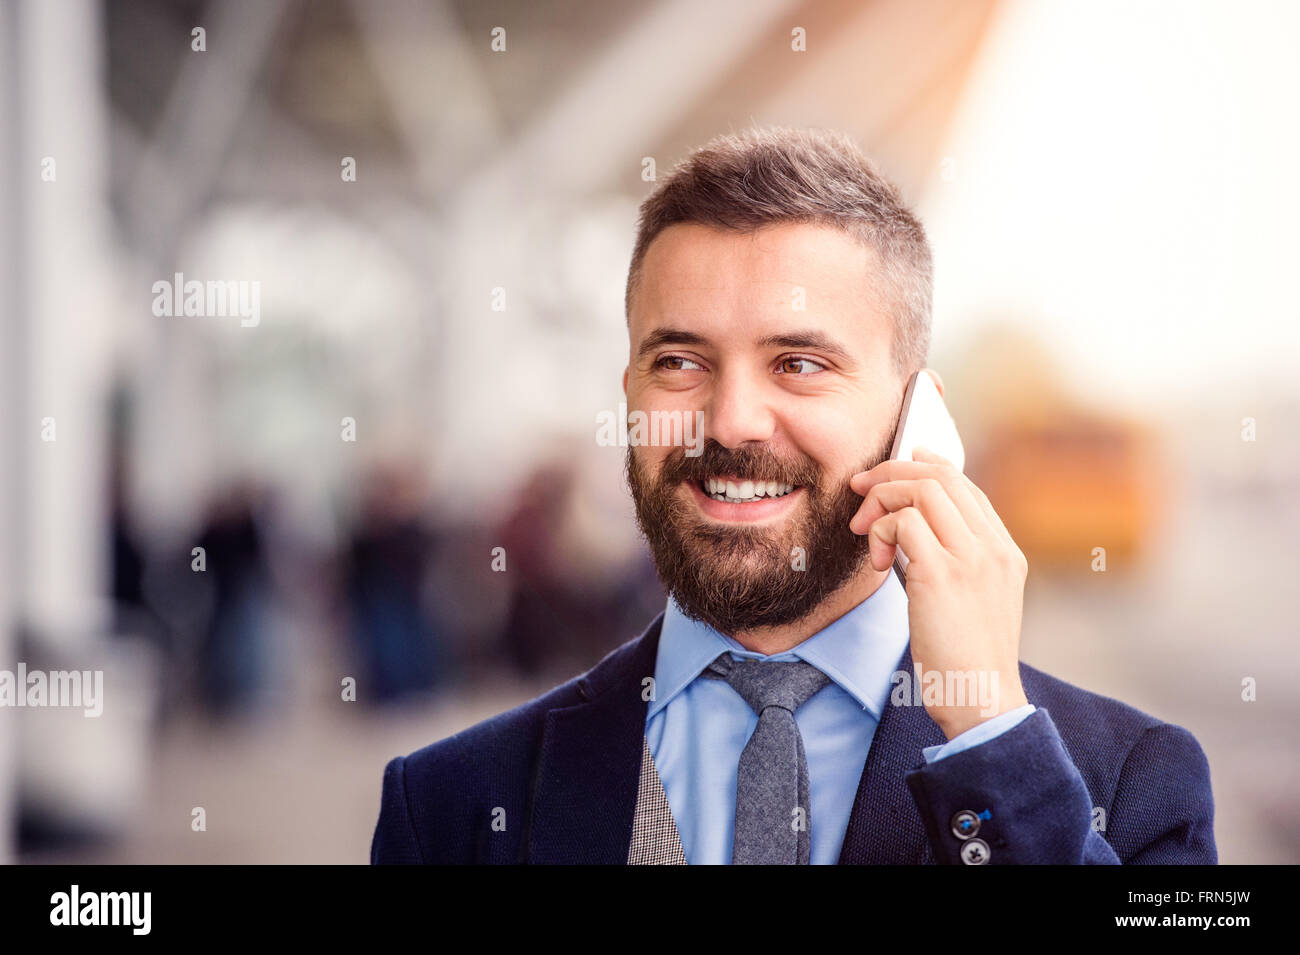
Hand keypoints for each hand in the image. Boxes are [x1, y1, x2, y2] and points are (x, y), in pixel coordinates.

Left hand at [848, 446, 1028, 739]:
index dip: (928, 466)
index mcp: (1005, 552)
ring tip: (864, 531)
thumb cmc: (966, 659)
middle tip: (858, 489)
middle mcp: (994, 548)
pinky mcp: (941, 575)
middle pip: (941, 477)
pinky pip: (904, 523)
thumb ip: (957, 562)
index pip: (966, 487)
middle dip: (891, 473)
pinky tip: (878, 562)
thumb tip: (912, 529)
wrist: (980, 699)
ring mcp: (971, 559)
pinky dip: (880, 531)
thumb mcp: (976, 601)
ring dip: (881, 499)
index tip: (896, 465)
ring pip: (922, 490)